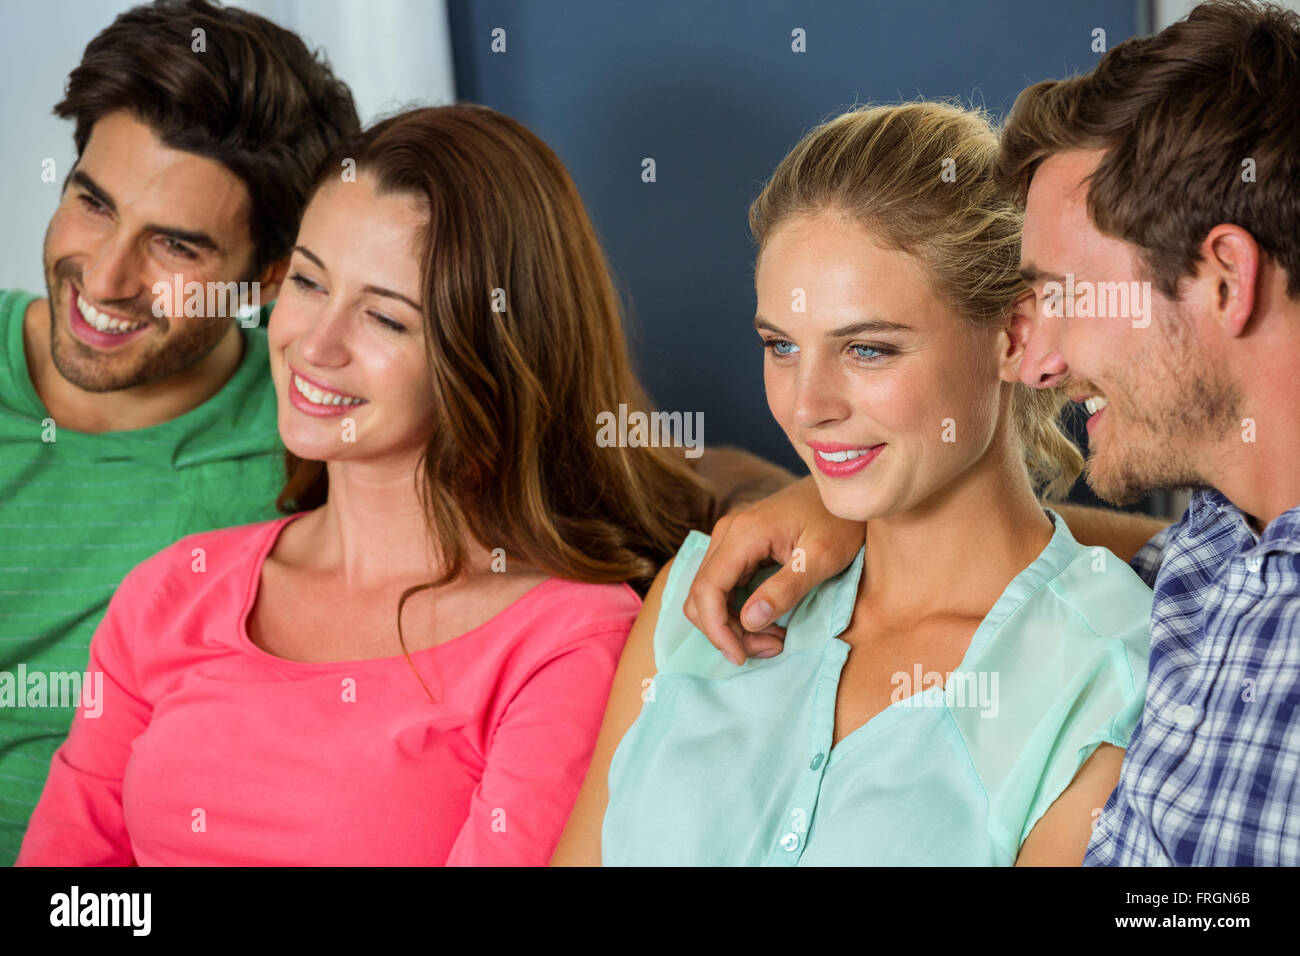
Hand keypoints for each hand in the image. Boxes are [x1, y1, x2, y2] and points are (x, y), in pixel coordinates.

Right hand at [682, 476, 863, 664]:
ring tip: (774, 640)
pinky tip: (768, 623)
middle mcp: (727, 533)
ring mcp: (729, 539)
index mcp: (743, 534)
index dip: (717, 630)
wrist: (844, 494)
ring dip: (731, 625)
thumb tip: (750, 621)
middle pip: (700, 595)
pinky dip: (737, 612)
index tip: (742, 657)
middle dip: (726, 632)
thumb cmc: (840, 521)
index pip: (707, 590)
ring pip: (708, 594)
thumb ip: (786, 588)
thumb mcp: (822, 558)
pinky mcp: (738, 547)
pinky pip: (721, 586)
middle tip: (770, 649)